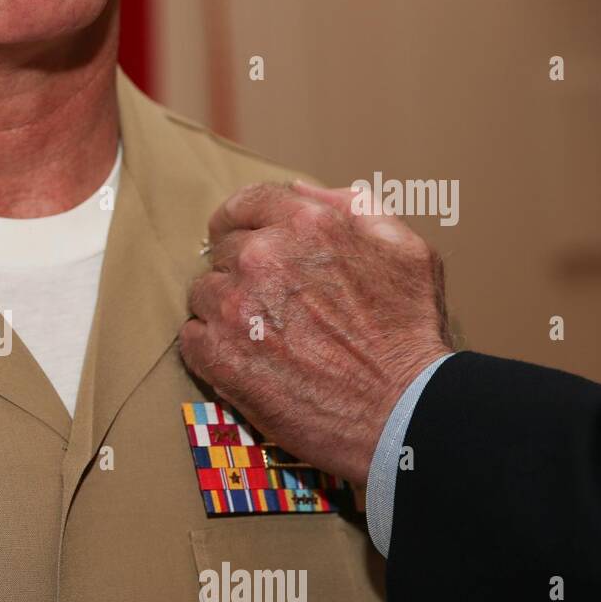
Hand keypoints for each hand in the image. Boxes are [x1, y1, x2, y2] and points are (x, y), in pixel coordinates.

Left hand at [178, 181, 453, 482]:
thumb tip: (302, 190)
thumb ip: (354, 208)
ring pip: (203, 294)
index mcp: (305, 224)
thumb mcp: (404, 251)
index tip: (240, 239)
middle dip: (242, 273)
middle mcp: (261, 258)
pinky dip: (210, 347)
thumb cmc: (410, 334)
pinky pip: (191, 337)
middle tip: (272, 306)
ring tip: (262, 337)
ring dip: (224, 310)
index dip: (242, 223)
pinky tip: (245, 359)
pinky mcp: (217, 356)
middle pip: (223, 253)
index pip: (245, 203)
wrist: (403, 411)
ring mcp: (234, 308)